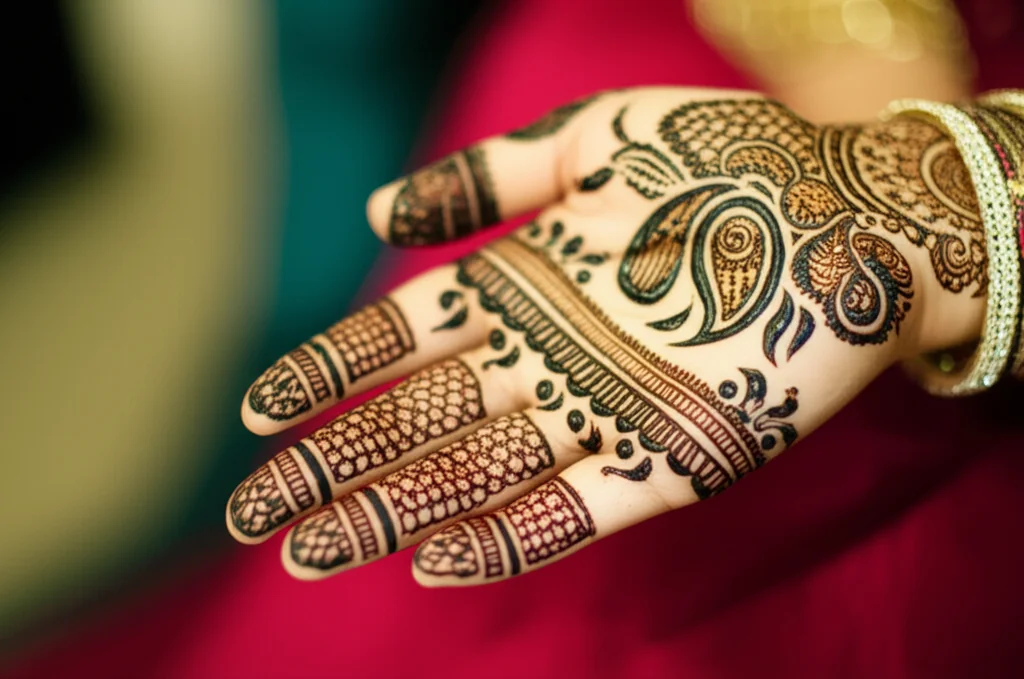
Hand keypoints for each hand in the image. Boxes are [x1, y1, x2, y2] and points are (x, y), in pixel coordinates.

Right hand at [227, 87, 984, 584]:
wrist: (859, 203)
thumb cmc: (729, 158)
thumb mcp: (598, 135)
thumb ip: (493, 172)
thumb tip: (380, 213)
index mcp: (523, 284)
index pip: (399, 340)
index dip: (328, 374)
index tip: (261, 412)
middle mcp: (551, 354)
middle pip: (418, 418)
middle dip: (332, 466)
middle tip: (256, 514)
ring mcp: (609, 407)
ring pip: (477, 470)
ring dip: (395, 510)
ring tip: (315, 545)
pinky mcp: (677, 453)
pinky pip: (577, 508)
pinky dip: (510, 535)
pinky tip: (438, 558)